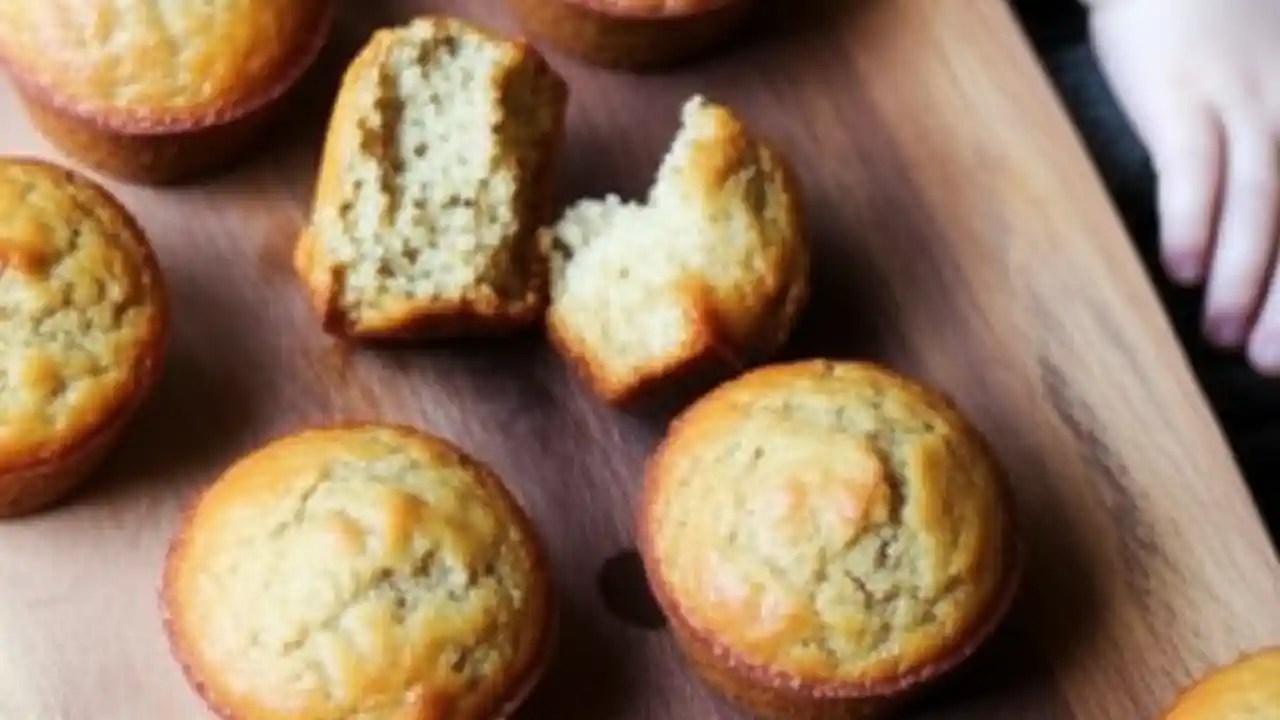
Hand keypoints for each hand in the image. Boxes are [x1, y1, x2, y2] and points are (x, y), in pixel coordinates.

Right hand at [1090, 0, 1279, 373]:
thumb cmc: (1218, 31)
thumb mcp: (1274, 85)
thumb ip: (1274, 153)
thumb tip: (1262, 241)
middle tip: (1269, 364)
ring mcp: (1242, 103)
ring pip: (1260, 204)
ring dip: (1243, 277)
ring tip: (1224, 338)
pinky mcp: (1182, 95)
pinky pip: (1193, 167)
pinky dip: (1190, 220)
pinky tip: (1180, 270)